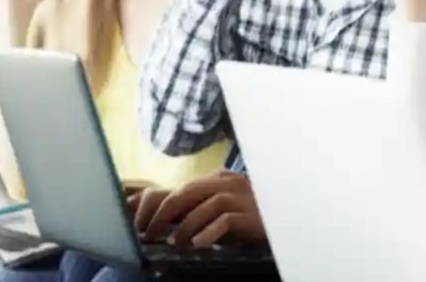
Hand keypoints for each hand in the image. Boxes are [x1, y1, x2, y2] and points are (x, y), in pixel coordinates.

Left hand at [132, 171, 265, 246]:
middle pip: (188, 192)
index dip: (156, 202)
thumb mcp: (221, 207)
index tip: (138, 221)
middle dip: (164, 213)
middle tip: (148, 233)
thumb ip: (197, 208)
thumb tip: (162, 219)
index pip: (180, 187)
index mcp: (217, 180)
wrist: (286, 216)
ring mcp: (240, 197)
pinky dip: (209, 232)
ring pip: (205, 205)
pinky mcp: (251, 214)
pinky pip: (226, 220)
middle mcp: (227, 183)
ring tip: (174, 243)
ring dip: (186, 225)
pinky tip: (199, 245)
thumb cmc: (249, 215)